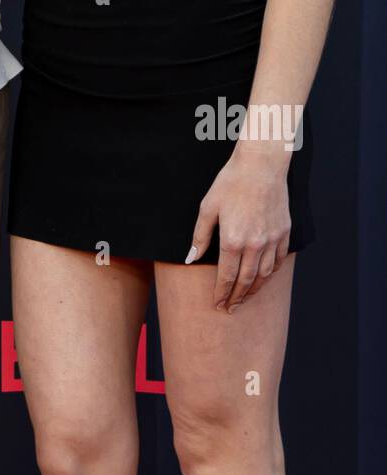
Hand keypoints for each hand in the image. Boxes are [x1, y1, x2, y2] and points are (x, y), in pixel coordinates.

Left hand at [186, 152, 291, 309]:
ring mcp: (272, 240)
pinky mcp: (284, 232)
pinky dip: (272, 273)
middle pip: (246, 281)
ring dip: (254, 289)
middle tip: (230, 308)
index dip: (222, 294)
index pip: (227, 277)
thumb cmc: (230, 183)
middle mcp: (255, 245)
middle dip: (237, 298)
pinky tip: (265, 276)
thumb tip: (190, 259)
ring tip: (246, 297)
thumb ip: (200, 237)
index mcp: (233, 240)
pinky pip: (279, 260)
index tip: (218, 304)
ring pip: (264, 274)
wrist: (261, 165)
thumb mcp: (208, 208)